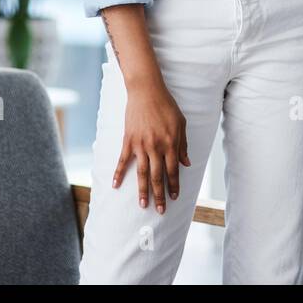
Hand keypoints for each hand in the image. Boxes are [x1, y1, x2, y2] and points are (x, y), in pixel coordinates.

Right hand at [113, 80, 190, 213]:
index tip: (174, 197)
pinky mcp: (128, 141)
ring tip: (143, 205)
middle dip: (160, 195)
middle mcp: (156, 147)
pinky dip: (118, 174)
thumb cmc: (166, 106)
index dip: (174, 185)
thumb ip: (183, 145)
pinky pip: (123, 161)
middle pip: (158, 177)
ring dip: (143, 191)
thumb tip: (186, 163)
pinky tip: (115, 186)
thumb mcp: (181, 123)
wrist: (146, 91)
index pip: (173, 170)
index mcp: (171, 144)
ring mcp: (141, 145)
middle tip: (160, 210)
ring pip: (142, 173)